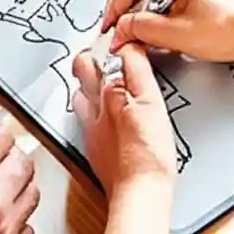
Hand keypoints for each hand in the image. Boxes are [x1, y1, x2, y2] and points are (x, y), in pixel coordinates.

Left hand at [72, 44, 175, 197]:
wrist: (139, 193)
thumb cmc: (148, 153)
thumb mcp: (151, 102)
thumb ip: (137, 70)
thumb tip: (129, 45)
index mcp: (108, 92)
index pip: (100, 55)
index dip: (110, 44)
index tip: (122, 40)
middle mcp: (94, 107)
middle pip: (82, 70)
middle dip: (90, 59)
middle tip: (105, 54)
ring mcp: (91, 128)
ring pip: (81, 95)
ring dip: (90, 85)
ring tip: (105, 82)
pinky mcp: (94, 147)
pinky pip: (86, 120)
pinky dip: (94, 112)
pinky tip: (107, 117)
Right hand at [102, 0, 233, 61]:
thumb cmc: (231, 28)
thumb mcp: (179, 35)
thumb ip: (143, 30)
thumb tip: (120, 30)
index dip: (113, 10)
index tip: (109, 31)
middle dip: (118, 8)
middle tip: (116, 32)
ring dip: (131, 11)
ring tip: (133, 34)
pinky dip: (143, 11)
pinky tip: (149, 29)